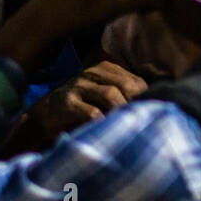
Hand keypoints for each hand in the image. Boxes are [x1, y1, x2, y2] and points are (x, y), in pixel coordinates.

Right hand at [0, 61, 148, 154]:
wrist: (42, 117)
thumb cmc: (81, 109)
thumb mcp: (103, 98)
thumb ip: (125, 97)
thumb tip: (158, 104)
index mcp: (105, 69)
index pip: (136, 81)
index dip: (147, 98)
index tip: (154, 114)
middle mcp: (92, 73)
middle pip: (127, 85)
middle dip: (137, 105)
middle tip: (144, 123)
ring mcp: (78, 86)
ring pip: (110, 95)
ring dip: (122, 113)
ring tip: (129, 128)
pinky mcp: (66, 103)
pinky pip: (91, 112)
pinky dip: (103, 123)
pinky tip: (108, 132)